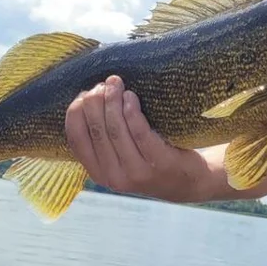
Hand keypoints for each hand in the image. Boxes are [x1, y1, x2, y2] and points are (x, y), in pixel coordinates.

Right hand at [64, 75, 204, 198]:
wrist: (190, 182)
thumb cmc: (151, 162)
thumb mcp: (121, 160)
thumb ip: (103, 141)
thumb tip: (86, 99)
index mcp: (99, 174)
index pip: (76, 139)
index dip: (75, 112)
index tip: (84, 94)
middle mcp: (114, 177)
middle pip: (96, 130)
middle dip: (95, 101)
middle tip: (104, 83)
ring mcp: (137, 172)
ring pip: (115, 130)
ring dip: (113, 101)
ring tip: (116, 84)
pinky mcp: (160, 163)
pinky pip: (140, 132)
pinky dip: (132, 111)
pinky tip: (131, 97)